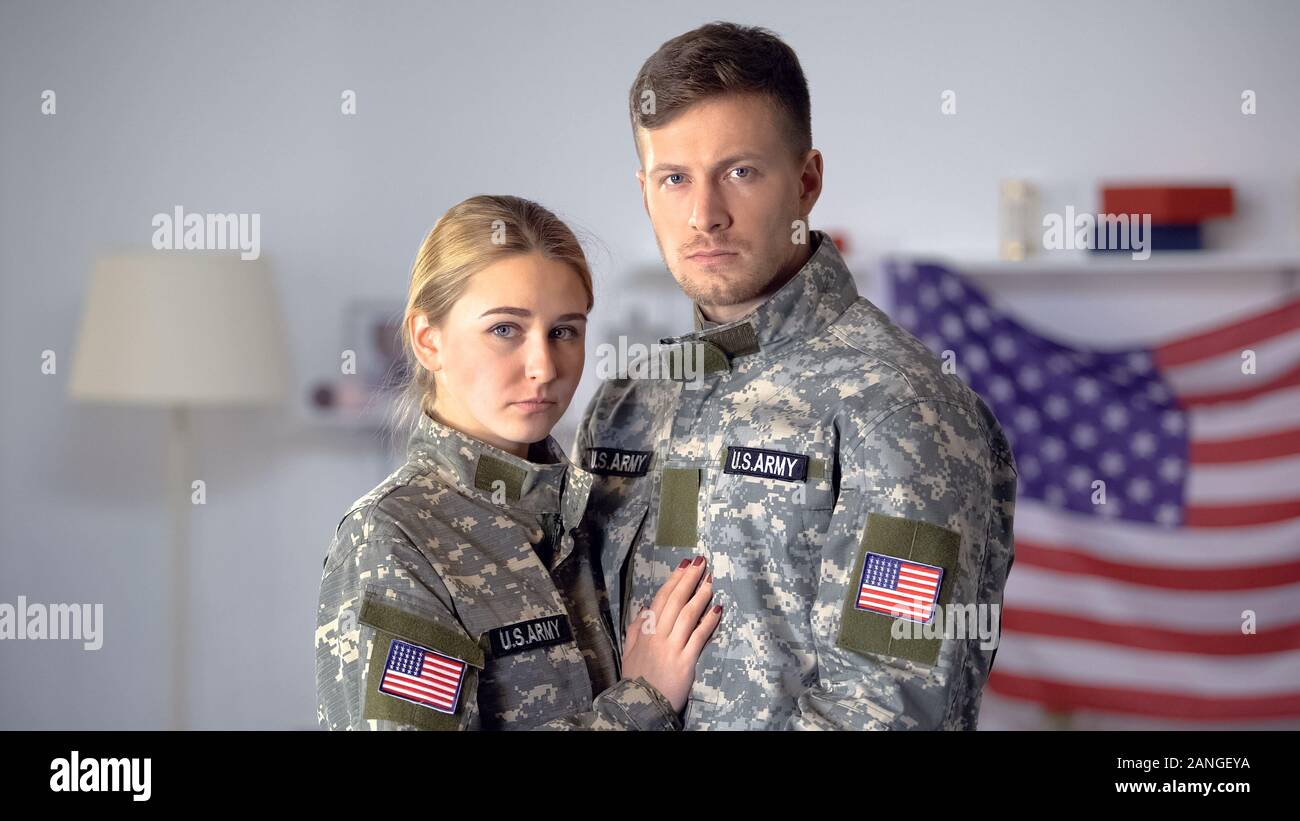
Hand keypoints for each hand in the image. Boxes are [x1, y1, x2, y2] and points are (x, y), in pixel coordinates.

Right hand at [619, 557, 722, 712]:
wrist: (640, 704)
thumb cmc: (635, 678)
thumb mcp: (629, 651)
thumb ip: (635, 628)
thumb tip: (645, 609)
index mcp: (644, 630)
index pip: (661, 598)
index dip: (674, 579)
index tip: (684, 564)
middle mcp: (658, 635)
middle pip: (676, 601)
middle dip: (689, 579)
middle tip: (701, 562)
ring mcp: (672, 647)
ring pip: (688, 615)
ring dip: (700, 595)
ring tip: (710, 580)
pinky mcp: (686, 661)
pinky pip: (699, 637)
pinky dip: (708, 622)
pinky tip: (717, 609)